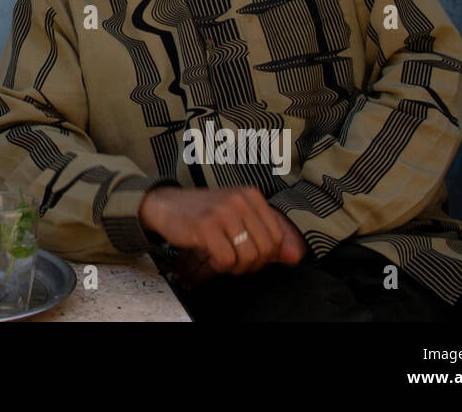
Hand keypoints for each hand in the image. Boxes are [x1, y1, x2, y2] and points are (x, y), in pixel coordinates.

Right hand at [172, 208, 306, 287]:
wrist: (166, 206)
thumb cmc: (204, 214)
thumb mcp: (238, 218)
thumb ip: (266, 235)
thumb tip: (295, 257)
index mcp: (251, 195)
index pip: (277, 236)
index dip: (266, 255)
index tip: (249, 255)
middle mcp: (239, 199)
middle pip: (265, 248)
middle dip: (252, 263)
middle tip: (235, 261)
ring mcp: (223, 211)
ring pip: (248, 256)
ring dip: (236, 267)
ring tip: (223, 259)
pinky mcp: (206, 226)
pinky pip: (227, 260)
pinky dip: (220, 266)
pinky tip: (211, 257)